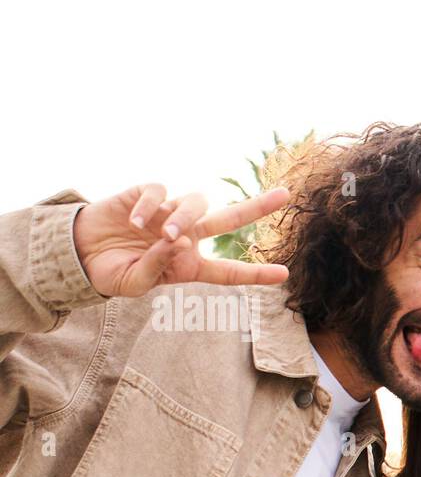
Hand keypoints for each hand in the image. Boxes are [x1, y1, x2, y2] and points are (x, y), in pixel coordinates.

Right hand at [72, 185, 290, 298]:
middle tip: (285, 195)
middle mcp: (186, 237)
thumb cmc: (112, 273)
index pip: (227, 270)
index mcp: (189, 265)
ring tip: (165, 234)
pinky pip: (159, 192)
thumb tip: (177, 241)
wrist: (79, 254)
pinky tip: (133, 222)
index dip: (254, 273)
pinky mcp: (146, 195)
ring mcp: (168, 213)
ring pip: (196, 203)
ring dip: (185, 217)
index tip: (284, 274)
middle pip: (229, 219)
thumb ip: (156, 268)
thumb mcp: (134, 284)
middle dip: (257, 207)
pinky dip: (150, 206)